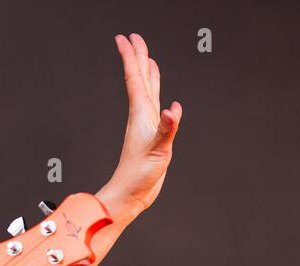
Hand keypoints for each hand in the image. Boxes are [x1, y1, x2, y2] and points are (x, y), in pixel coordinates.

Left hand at [96, 33, 182, 224]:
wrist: (129, 195)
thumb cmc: (138, 176)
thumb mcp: (156, 151)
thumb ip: (166, 130)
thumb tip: (173, 110)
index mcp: (141, 114)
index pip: (135, 78)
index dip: (131, 57)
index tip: (126, 38)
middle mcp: (142, 115)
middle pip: (140, 79)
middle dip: (138, 57)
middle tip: (134, 37)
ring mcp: (146, 124)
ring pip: (147, 91)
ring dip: (146, 73)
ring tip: (147, 58)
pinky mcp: (152, 134)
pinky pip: (154, 107)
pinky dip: (157, 96)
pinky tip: (160, 95)